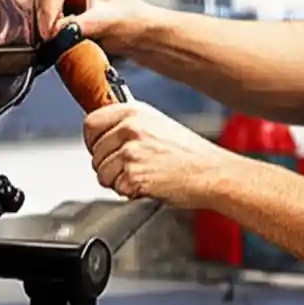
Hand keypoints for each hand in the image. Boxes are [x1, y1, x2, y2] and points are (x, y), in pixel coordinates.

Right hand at [36, 0, 155, 51]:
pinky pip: (43, 21)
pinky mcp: (59, 10)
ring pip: (38, 10)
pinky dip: (46, 32)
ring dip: (44, 27)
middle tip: (51, 40)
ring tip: (55, 42)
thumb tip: (55, 33)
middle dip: (45, 20)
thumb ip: (77, 25)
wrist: (140, 34)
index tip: (50, 34)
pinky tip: (55, 41)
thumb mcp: (105, 21)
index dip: (48, 13)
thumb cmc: (131, 19)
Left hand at [83, 101, 242, 208]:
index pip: (91, 123)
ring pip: (102, 172)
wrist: (212, 173)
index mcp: (134, 112)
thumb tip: (103, 130)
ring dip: (117, 180)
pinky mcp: (133, 175)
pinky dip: (129, 192)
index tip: (98, 147)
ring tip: (142, 175)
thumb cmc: (190, 153)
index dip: (91, 140)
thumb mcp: (157, 124)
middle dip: (107, 165)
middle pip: (95, 152)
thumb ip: (128, 124)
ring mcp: (131, 152)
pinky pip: (117, 188)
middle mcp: (130, 129)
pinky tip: (148, 184)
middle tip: (128, 168)